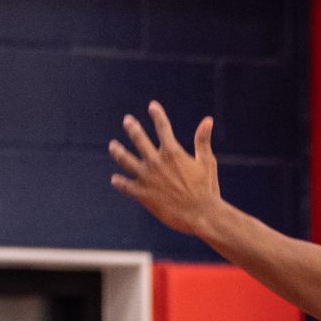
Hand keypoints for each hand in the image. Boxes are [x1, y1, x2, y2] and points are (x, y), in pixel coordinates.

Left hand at [110, 102, 224, 242]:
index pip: (162, 127)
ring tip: (113, 146)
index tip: (152, 106)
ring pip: (126, 160)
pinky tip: (115, 179)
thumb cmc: (207, 188)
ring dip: (118, 151)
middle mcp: (156, 162)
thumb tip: (208, 120)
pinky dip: (120, 182)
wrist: (201, 215)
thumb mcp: (207, 162)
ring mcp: (147, 178)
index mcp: (172, 152)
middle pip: (139, 139)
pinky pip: (126, 186)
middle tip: (127, 121)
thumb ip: (203, 141)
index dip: (157, 115)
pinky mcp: (143, 194)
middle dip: (132, 128)